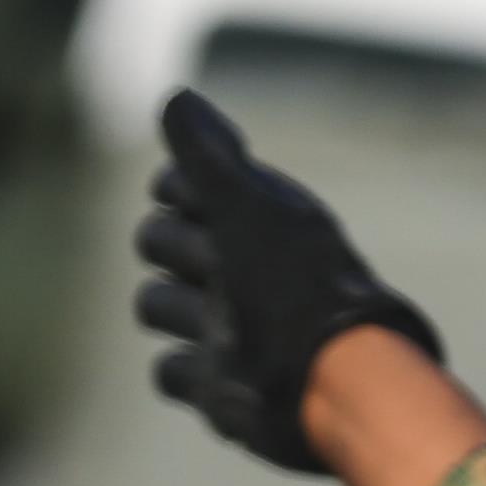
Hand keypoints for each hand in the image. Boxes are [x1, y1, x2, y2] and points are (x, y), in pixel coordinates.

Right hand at [134, 90, 446, 474]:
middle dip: (184, 251)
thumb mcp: (248, 204)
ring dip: (182, 312)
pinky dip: (191, 373)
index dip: (184, 191)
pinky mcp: (213, 386)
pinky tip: (222, 371)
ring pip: (155, 304)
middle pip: (155, 240)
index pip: (176, 185)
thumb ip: (207, 152)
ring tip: (228, 325)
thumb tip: (175, 99)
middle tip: (227, 273)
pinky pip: (170, 371)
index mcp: (252, 219)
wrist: (330, 379)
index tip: (209, 204)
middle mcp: (236, 269)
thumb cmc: (296, 281)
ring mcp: (222, 329)